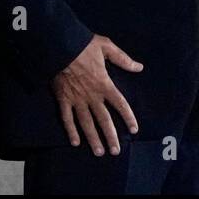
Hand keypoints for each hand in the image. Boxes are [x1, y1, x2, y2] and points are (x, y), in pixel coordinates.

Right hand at [52, 34, 142, 155]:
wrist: (60, 46)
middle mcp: (92, 95)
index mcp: (104, 83)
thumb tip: (139, 67)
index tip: (134, 129)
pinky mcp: (63, 99)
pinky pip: (67, 118)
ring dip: (93, 139)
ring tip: (99, 152)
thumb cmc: (84, 45)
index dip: (128, 117)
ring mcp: (76, 99)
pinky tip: (75, 142)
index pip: (120, 104)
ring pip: (86, 123)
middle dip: (110, 136)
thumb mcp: (107, 47)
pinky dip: (70, 131)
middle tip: (116, 151)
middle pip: (103, 120)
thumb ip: (123, 59)